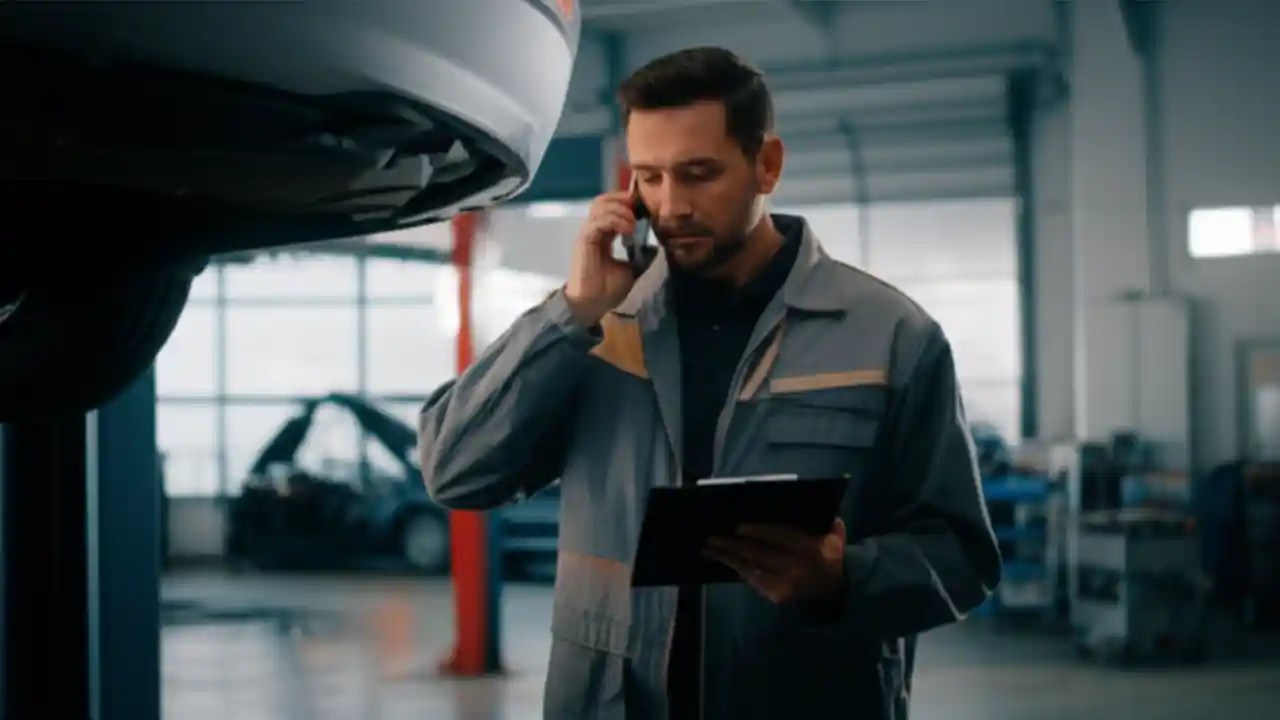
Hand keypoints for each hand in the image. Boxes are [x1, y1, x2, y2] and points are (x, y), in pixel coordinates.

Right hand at [564, 190, 638, 327]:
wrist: (592, 305)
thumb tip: (655, 246)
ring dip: (620, 210)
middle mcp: (593, 230)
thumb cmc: (608, 290)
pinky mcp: (584, 240)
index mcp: (603, 234)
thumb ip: (640, 255)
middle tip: (639, 211)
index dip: (627, 203)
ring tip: (633, 223)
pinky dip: (615, 220)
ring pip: (600, 205)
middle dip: (623, 200)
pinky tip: (627, 230)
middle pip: (603, 200)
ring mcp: (587, 233)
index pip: (611, 207)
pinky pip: (598, 221)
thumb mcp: (632, 269)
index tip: (645, 209)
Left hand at [704, 518, 846, 607]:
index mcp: (809, 548)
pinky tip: (724, 561)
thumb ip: (826, 521)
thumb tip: (801, 503)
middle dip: (732, 544)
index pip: (778, 536)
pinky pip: (753, 580)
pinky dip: (738, 569)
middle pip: (758, 553)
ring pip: (750, 567)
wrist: (836, 591)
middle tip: (712, 536)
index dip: (756, 530)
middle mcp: (796, 567)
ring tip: (708, 549)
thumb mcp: (834, 536)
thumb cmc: (830, 557)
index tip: (736, 526)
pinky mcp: (776, 595)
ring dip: (727, 557)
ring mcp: (785, 583)